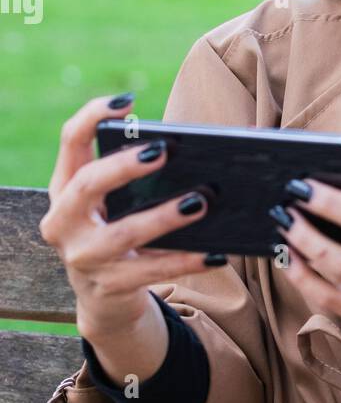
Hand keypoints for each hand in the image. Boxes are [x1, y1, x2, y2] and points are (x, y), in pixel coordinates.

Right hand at [40, 93, 218, 339]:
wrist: (104, 300)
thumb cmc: (116, 232)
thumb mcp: (111, 203)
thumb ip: (134, 174)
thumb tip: (196, 146)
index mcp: (63, 189)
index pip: (70, 142)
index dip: (92, 117)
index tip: (127, 102)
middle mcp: (63, 221)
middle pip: (87, 185)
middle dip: (125, 167)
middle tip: (163, 152)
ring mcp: (83, 258)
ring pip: (123, 234)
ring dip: (163, 218)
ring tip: (199, 203)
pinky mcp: (109, 287)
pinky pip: (153, 272)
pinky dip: (186, 262)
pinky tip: (215, 254)